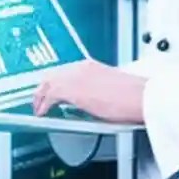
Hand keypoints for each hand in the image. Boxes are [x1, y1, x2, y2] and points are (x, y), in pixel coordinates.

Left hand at [33, 59, 147, 122]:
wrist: (141, 98)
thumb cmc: (134, 96)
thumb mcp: (111, 89)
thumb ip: (95, 90)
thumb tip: (90, 101)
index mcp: (91, 66)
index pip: (65, 71)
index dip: (54, 81)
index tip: (51, 90)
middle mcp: (81, 67)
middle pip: (53, 74)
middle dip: (43, 87)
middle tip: (38, 99)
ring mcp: (76, 77)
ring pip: (48, 82)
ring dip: (40, 95)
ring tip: (37, 107)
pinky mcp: (72, 89)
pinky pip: (50, 95)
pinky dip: (44, 104)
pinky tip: (42, 112)